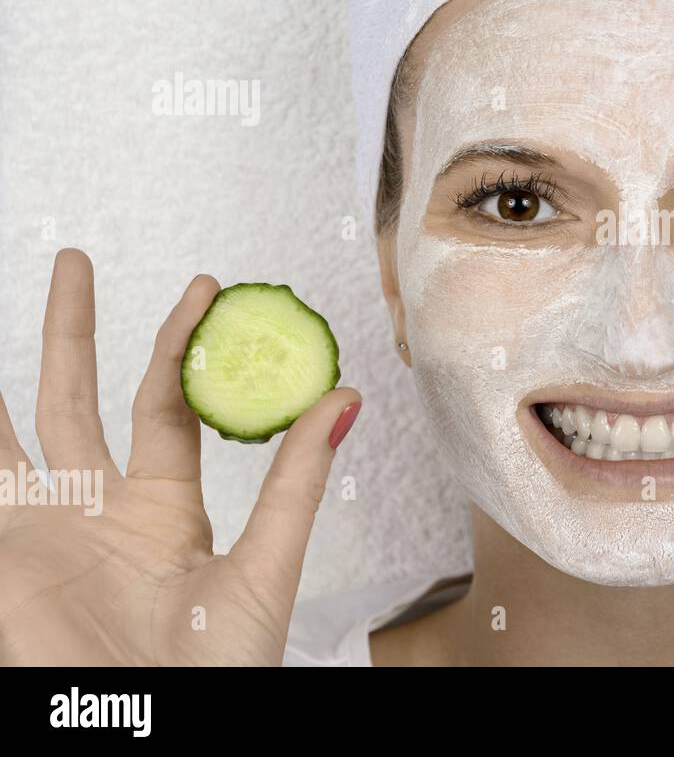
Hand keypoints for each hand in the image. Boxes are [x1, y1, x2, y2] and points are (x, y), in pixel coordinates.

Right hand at [0, 248, 360, 665]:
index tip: (204, 287)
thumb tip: (347, 393)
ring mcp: (44, 528)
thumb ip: (297, 479)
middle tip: (72, 257)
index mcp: (165, 510)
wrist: (156, 728)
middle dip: (73, 328)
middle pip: (78, 397)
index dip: (182, 345)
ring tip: (24, 292)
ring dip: (8, 368)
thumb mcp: (266, 565)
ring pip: (15, 427)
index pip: (167, 405)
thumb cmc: (218, 671)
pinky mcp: (7, 551)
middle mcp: (98, 509)